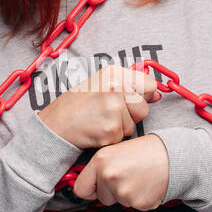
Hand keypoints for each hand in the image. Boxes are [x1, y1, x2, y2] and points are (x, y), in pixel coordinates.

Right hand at [38, 65, 159, 148]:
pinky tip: (96, 130)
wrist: (55, 125)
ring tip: (99, 121)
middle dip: (130, 115)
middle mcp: (115, 88)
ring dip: (120, 127)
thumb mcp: (99, 84)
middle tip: (107, 113)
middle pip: (143, 108)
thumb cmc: (76, 105)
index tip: (130, 101)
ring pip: (133, 125)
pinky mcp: (111, 130)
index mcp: (113, 73)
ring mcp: (114, 110)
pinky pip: (122, 137)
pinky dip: (111, 137)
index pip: (149, 85)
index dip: (143, 96)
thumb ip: (128, 86)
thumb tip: (156, 94)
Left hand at [71, 133, 169, 210]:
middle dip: (113, 192)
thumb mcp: (116, 150)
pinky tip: (147, 185)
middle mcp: (109, 176)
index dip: (90, 189)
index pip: (80, 189)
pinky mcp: (137, 202)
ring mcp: (123, 191)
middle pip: (102, 198)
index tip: (97, 187)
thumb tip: (90, 185)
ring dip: (128, 194)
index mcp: (101, 161)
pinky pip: (134, 206)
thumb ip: (101, 167)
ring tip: (139, 178)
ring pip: (119, 202)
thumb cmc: (146, 151)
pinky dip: (141, 199)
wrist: (172, 156)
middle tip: (128, 176)